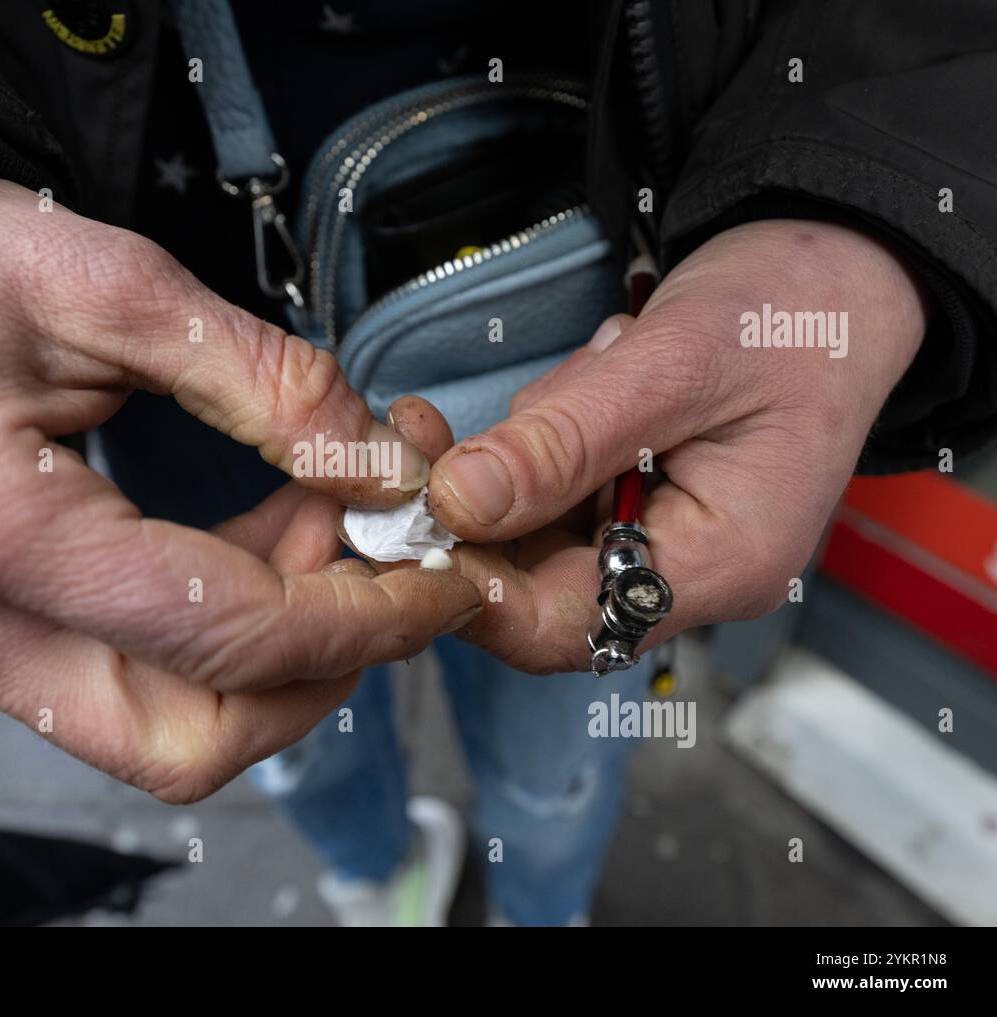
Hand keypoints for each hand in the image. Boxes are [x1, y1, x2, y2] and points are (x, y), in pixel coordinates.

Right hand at [0, 165, 479, 799]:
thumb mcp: (111, 282)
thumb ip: (264, 385)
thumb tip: (381, 469)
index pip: (218, 631)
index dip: (356, 615)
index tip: (437, 576)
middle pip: (186, 736)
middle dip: (318, 669)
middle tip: (381, 560)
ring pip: (155, 731)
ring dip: (268, 656)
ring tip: (318, 526)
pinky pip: (118, 681)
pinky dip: (210, 637)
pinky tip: (255, 544)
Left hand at [418, 220, 927, 672]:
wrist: (837, 273)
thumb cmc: (789, 310)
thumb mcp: (670, 365)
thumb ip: (562, 442)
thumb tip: (460, 502)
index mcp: (722, 564)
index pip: (569, 626)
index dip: (477, 590)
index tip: (413, 520)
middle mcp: (690, 574)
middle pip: (538, 587)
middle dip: (486, 510)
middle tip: (439, 435)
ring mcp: (663, 542)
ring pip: (536, 535)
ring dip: (522, 460)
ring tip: (587, 374)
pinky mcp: (638, 507)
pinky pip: (554, 498)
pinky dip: (541, 445)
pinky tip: (586, 383)